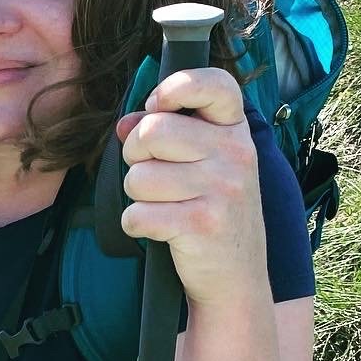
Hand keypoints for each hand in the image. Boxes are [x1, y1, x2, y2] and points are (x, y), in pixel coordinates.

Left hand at [116, 67, 267, 309]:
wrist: (235, 276)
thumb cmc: (211, 212)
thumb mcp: (202, 166)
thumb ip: (165, 135)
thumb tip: (124, 123)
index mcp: (234, 131)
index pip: (213, 83)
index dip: (175, 87)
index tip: (158, 106)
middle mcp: (235, 153)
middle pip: (151, 131)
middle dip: (135, 155)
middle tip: (151, 174)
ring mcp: (222, 188)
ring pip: (137, 177)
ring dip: (136, 196)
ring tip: (163, 206)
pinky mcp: (201, 224)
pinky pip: (135, 214)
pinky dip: (135, 225)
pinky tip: (159, 230)